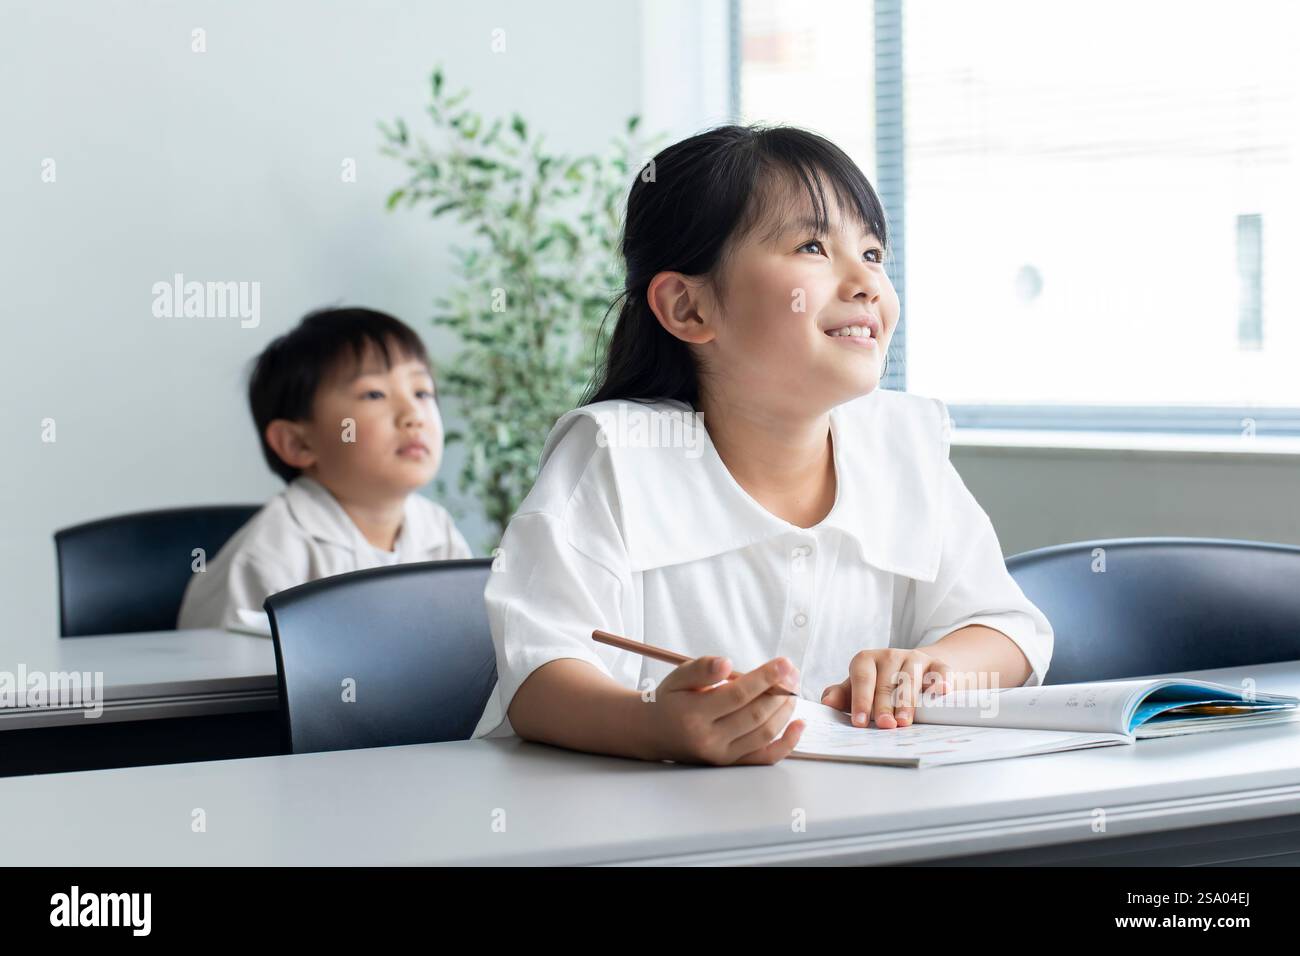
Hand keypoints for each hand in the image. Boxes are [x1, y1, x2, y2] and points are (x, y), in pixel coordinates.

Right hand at [644, 655, 804, 764]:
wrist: (653, 733)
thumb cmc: (669, 700)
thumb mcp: (678, 677)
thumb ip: (702, 668)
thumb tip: (726, 663)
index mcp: (693, 714)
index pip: (738, 695)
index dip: (765, 678)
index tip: (784, 663)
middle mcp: (709, 739)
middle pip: (755, 715)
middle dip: (780, 692)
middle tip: (793, 673)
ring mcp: (721, 754)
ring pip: (764, 734)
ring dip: (785, 711)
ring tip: (793, 689)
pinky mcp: (730, 763)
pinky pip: (764, 758)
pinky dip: (787, 744)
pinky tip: (799, 725)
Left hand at [819, 648, 952, 728]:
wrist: (913, 670)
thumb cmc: (880, 684)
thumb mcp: (857, 688)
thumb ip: (842, 695)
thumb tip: (827, 703)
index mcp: (866, 660)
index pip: (862, 678)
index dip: (860, 700)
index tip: (859, 722)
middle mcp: (890, 656)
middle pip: (886, 682)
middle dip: (884, 706)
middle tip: (884, 725)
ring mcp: (915, 658)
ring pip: (910, 679)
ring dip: (907, 701)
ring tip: (904, 721)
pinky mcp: (937, 664)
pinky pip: (940, 671)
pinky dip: (941, 681)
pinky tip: (941, 692)